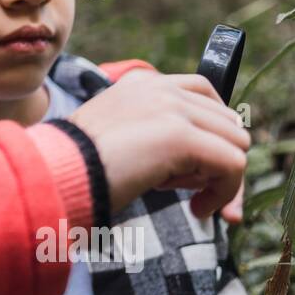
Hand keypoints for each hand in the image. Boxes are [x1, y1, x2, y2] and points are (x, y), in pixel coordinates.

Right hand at [67, 72, 249, 218]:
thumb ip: (153, 134)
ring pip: (237, 143)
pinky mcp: (182, 136)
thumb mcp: (117, 137)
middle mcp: (161, 87)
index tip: (204, 170)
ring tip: (185, 196)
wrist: (56, 173)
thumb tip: (199, 164)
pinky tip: (197, 210)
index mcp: (142, 83)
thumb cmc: (78, 167)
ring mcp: (173, 109)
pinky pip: (233, 165)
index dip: (215, 135)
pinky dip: (224, 194)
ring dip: (218, 177)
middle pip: (229, 122)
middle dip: (220, 163)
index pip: (205, 96)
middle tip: (194, 194)